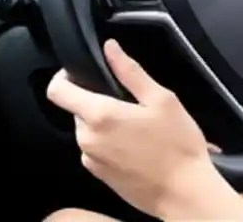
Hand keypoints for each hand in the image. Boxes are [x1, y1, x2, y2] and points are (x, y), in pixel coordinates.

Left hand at [46, 39, 242, 219]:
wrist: (185, 193)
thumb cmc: (178, 146)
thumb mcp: (161, 100)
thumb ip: (130, 71)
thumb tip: (111, 48)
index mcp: (100, 115)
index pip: (57, 91)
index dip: (64, 76)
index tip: (79, 72)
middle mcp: (88, 139)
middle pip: (77, 109)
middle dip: (97, 101)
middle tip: (130, 104)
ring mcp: (91, 160)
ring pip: (88, 129)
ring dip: (105, 124)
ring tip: (138, 129)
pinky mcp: (99, 175)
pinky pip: (96, 150)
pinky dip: (110, 143)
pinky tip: (137, 147)